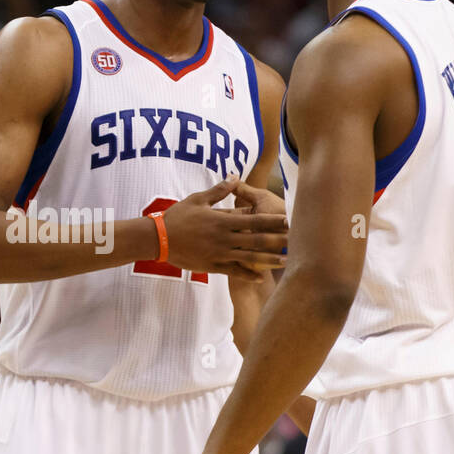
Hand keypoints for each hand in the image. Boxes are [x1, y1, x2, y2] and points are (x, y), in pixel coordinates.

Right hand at [160, 178, 287, 281]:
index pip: (255, 220)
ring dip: (268, 260)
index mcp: (223, 220)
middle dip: (277, 241)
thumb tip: (234, 176)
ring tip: (284, 261)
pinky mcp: (212, 266)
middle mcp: (224, 238)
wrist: (159, 239)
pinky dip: (248, 274)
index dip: (273, 221)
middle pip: (257, 240)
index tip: (288, 220)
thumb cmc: (177, 216)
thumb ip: (219, 190)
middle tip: (295, 242)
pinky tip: (260, 277)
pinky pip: (234, 271)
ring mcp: (219, 253)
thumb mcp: (198, 199)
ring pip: (249, 258)